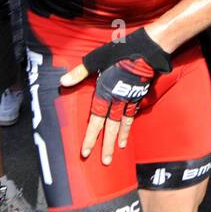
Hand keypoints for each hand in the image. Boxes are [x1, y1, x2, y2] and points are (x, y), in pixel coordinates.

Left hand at [58, 28, 172, 164]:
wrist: (148, 49)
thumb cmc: (120, 51)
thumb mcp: (96, 59)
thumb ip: (80, 73)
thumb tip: (62, 82)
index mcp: (105, 92)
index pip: (95, 120)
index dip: (91, 136)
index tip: (86, 152)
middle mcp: (117, 99)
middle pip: (110, 126)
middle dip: (107, 145)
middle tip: (105, 161)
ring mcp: (130, 99)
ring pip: (123, 123)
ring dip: (120, 139)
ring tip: (118, 152)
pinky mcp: (139, 95)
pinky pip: (134, 114)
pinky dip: (130, 125)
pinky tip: (128, 133)